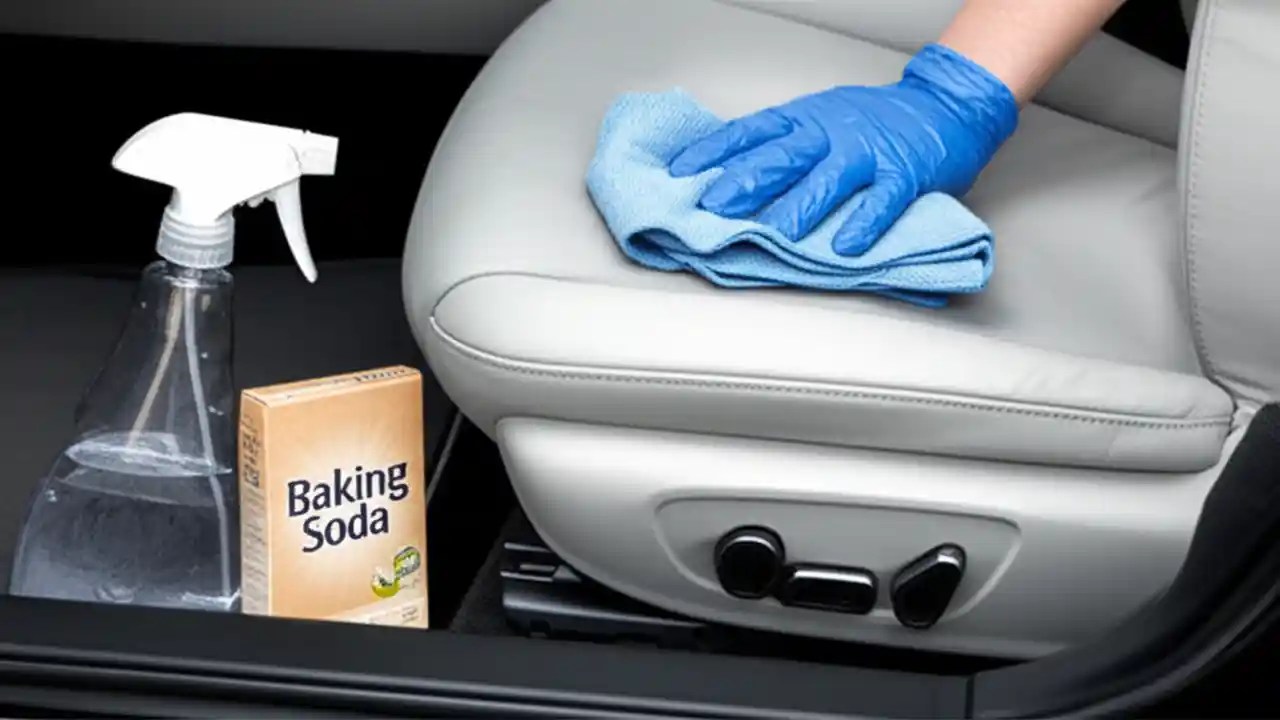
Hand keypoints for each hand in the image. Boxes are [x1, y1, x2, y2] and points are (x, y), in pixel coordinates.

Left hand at [668, 44, 1018, 254]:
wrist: (944, 106)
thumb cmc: (873, 121)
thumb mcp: (819, 121)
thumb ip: (781, 147)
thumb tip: (727, 180)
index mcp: (805, 119)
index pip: (750, 132)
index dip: (714, 151)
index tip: (680, 173)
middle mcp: (831, 132)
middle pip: (782, 155)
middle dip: (745, 181)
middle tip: (714, 207)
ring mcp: (869, 152)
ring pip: (829, 180)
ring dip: (798, 207)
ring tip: (773, 233)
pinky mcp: (906, 173)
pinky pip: (883, 200)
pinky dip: (864, 222)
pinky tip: (845, 246)